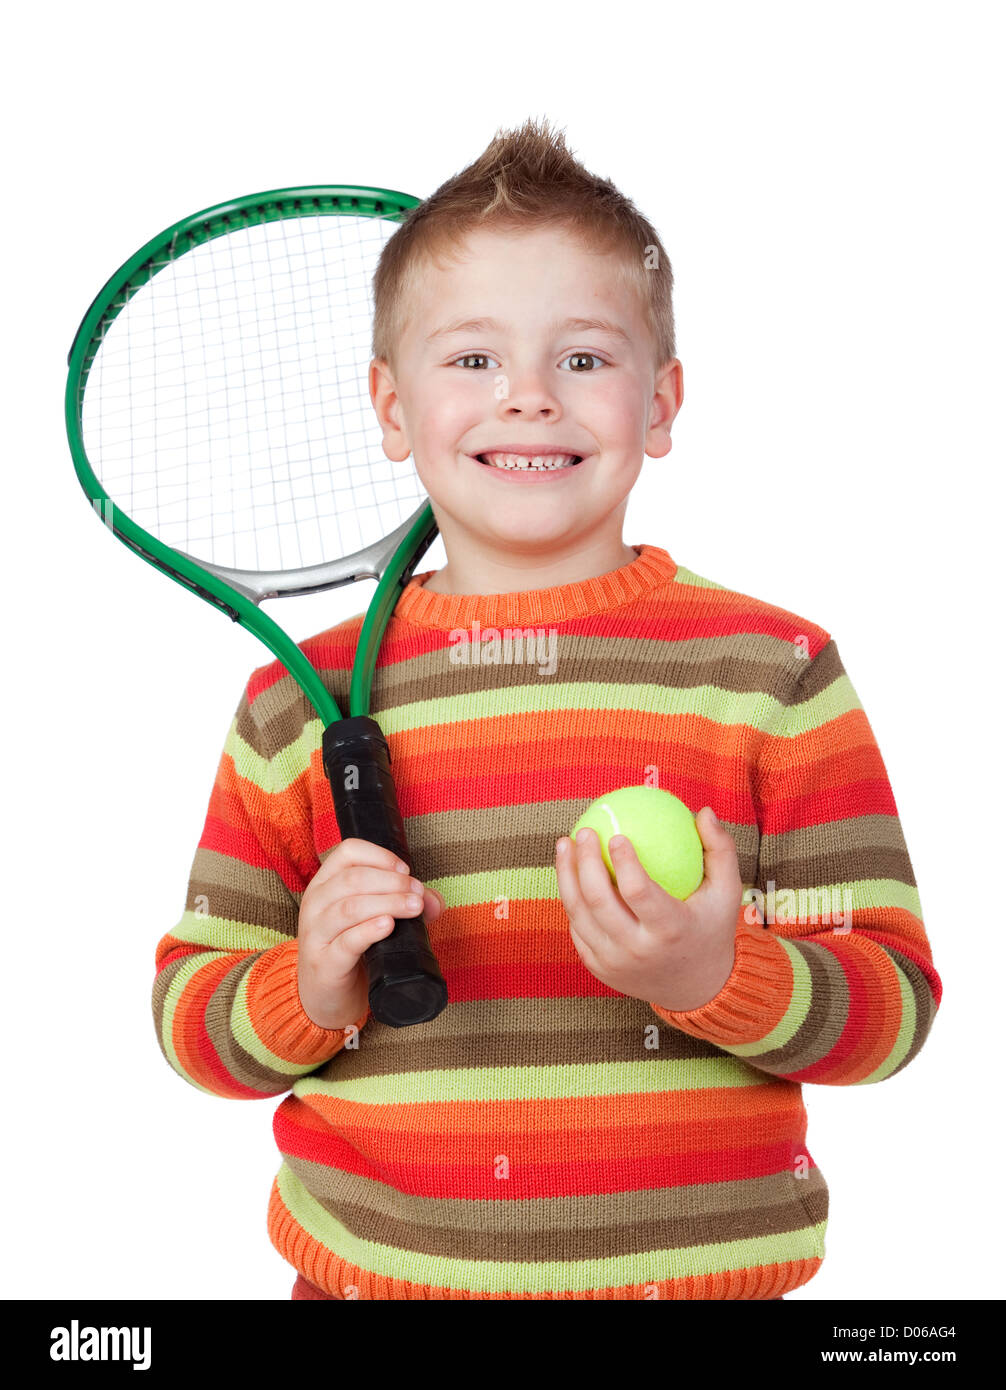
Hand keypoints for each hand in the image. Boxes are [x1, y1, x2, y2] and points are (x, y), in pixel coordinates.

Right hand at [297, 838, 444, 1029]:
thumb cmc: (351, 951)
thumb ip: (404, 903)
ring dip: (388, 903)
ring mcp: (316, 933)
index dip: (380, 856)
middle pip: (353, 878)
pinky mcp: (324, 962)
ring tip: (413, 907)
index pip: (348, 852)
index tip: (406, 870)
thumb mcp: (373, 920)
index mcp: (326, 884)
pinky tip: (388, 925)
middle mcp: (316, 903)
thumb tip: (433, 901)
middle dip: (392, 882)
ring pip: (350, 907)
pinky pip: (347, 941)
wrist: (325, 998)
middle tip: (417, 894)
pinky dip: (370, 931)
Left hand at [554, 806, 742, 1012]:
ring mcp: (614, 963)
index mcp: (670, 930)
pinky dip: (570, 899)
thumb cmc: (712, 930)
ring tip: (565, 844)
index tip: (616, 834)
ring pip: (578, 914)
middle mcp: (638, 950)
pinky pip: (577, 928)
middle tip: (584, 830)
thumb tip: (703, 811)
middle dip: (584, 861)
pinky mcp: (599, 968)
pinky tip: (569, 872)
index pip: (639, 892)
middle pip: (599, 901)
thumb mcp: (727, 893)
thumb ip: (720, 850)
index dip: (624, 862)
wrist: (697, 989)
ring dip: (566, 875)